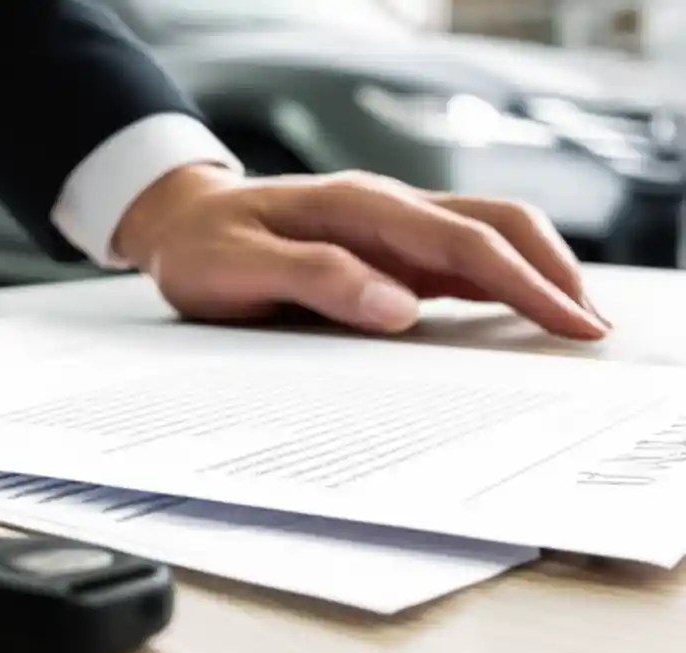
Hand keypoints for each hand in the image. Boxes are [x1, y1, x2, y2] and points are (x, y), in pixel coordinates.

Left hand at [113, 164, 609, 338]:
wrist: (179, 223)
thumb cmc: (203, 246)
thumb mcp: (239, 268)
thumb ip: (316, 279)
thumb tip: (398, 308)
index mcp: (357, 207)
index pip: (462, 240)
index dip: (524, 280)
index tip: (568, 320)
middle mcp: (384, 208)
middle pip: (495, 224)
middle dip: (551, 272)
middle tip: (589, 329)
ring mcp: (388, 227)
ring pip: (485, 236)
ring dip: (534, 274)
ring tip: (571, 325)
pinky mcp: (384, 250)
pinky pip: (455, 260)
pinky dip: (498, 284)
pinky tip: (518, 317)